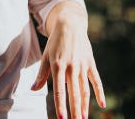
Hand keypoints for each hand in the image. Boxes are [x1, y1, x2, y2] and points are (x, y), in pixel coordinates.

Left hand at [32, 2, 104, 118]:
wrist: (70, 25)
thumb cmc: (55, 42)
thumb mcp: (46, 56)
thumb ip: (41, 74)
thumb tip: (33, 90)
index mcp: (58, 66)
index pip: (59, 91)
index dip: (60, 105)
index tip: (62, 118)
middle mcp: (71, 67)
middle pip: (73, 93)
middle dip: (74, 110)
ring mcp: (82, 65)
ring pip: (84, 90)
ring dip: (84, 105)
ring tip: (84, 118)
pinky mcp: (90, 63)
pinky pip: (96, 80)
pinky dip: (99, 92)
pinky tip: (101, 105)